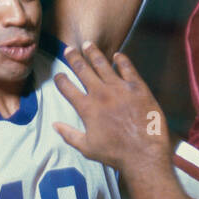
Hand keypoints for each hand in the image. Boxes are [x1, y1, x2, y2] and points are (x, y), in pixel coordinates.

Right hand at [53, 42, 170, 172]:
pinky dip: (122, 60)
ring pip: (103, 65)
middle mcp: (101, 93)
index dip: (61, 80)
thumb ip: (69, 135)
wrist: (144, 153)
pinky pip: (128, 68)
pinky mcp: (137, 87)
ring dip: (94, 54)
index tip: (58, 74)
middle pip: (83, 70)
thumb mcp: (87, 148)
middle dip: (74, 59)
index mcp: (87, 108)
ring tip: (88, 44)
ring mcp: (120, 88)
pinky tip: (117, 55)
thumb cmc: (115, 153)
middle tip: (68, 49)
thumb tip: (54, 125)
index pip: (68, 89)